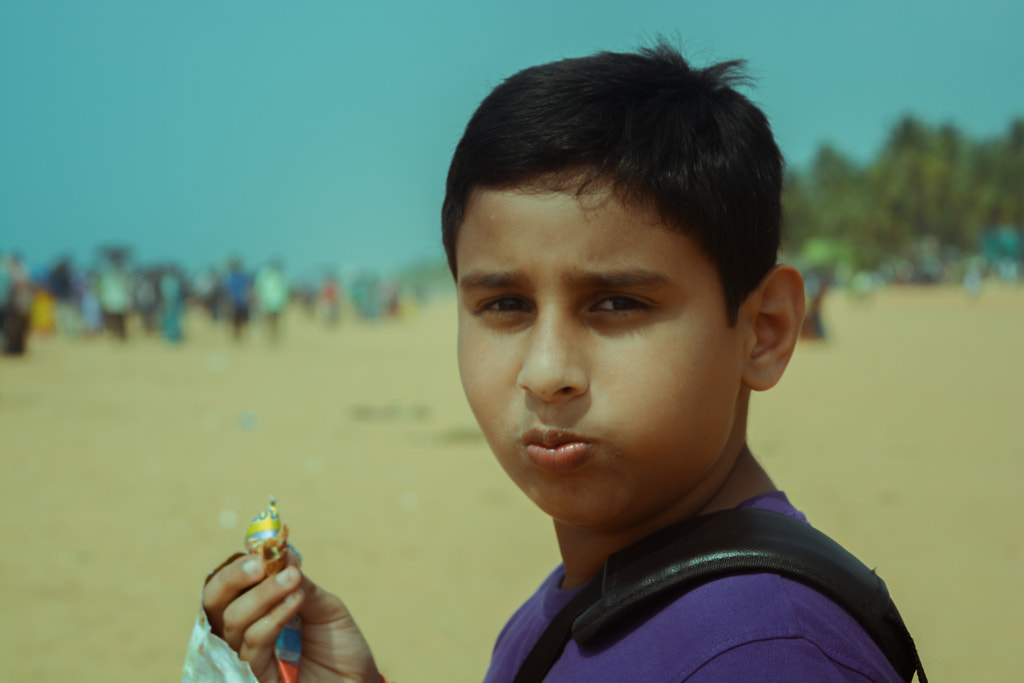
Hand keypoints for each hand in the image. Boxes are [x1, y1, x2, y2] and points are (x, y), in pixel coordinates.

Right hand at [203, 553, 380, 682]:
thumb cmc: (341, 648)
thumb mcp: (326, 608)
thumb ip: (300, 585)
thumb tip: (283, 554)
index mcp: (257, 613)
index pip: (229, 588)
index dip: (237, 567)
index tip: (261, 549)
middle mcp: (245, 635)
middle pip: (215, 605)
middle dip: (233, 579)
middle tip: (260, 563)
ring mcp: (249, 658)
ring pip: (233, 623)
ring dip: (263, 595)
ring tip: (292, 580)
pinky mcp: (256, 678)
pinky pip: (252, 647)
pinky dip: (272, 619)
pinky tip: (295, 602)